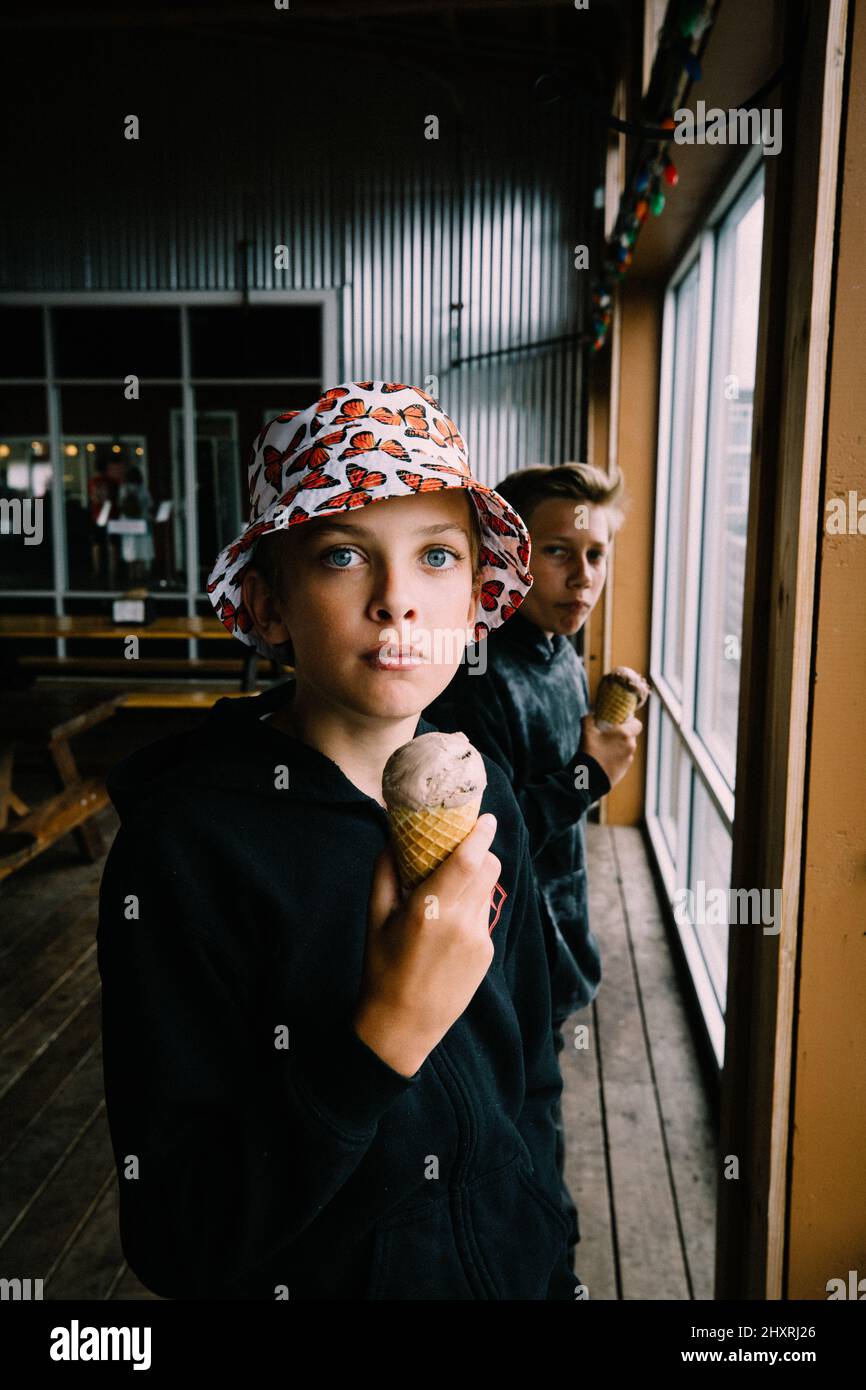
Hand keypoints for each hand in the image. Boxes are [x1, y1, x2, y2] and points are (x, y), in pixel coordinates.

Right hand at [353, 814, 499, 1075]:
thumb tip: (394, 839)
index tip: (486, 817)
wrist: (403, 1025)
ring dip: (476, 879)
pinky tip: (449, 924)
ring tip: (451, 887)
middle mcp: (460, 922)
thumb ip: (384, 873)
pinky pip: (484, 916)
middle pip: (489, 868)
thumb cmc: (382, 968)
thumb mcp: (375, 918)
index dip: (481, 834)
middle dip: (482, 852)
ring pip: (489, 890)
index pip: (468, 861)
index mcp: (429, 910)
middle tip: (464, 847)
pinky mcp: (486, 953)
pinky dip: (472, 907)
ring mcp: (478, 939)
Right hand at [578, 711, 641, 788]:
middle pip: (631, 736)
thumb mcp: (586, 732)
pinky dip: (617, 757)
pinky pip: (623, 759)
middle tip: (609, 734)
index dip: (631, 721)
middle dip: (622, 734)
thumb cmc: (589, 752)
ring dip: (619, 746)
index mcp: (625, 734)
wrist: (589, 779)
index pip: (637, 724)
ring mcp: (629, 759)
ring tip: (604, 748)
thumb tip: (591, 714)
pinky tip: (604, 759)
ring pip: (627, 748)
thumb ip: (589, 719)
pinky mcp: (624, 770)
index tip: (621, 722)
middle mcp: (630, 746)